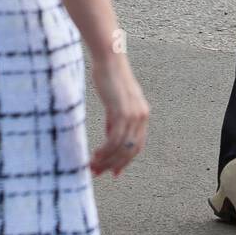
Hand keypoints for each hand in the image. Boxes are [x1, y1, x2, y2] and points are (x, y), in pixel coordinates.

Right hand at [90, 51, 149, 176]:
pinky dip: (104, 151)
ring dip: (106, 160)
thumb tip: (110, 139)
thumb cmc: (110, 79)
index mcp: (143, 115)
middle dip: (114, 164)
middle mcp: (142, 116)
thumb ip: (115, 121)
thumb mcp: (115, 104)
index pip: (137, 145)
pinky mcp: (122, 112)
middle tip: (97, 173)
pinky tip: (94, 155)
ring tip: (92, 166)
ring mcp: (133, 115)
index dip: (126, 160)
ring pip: (121, 147)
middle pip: (130, 150)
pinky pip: (114, 139)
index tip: (114, 172)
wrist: (109, 61)